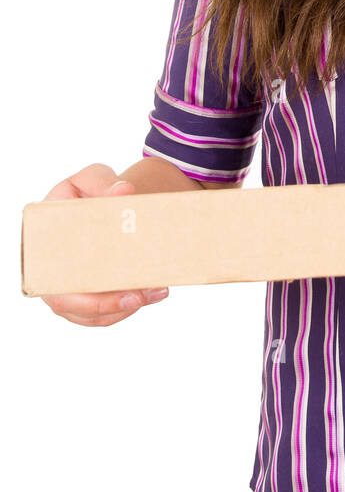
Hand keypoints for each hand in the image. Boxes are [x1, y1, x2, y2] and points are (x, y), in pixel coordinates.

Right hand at [38, 162, 169, 325]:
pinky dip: (122, 308)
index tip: (108, 281)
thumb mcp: (92, 177)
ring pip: (87, 312)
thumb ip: (103, 181)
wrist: (101, 202)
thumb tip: (123, 191)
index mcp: (42, 237)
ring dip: (120, 308)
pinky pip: (99, 314)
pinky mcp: (80, 297)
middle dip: (104, 302)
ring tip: (156, 291)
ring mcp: (62, 286)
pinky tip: (149, 295)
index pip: (50, 266)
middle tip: (139, 295)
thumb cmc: (90, 191)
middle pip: (66, 300)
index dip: (73, 278)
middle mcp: (46, 268)